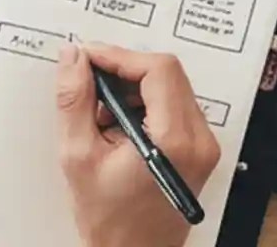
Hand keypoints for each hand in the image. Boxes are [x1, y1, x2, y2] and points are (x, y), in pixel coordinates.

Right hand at [55, 44, 220, 246]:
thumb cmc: (109, 219)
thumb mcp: (78, 156)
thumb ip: (75, 100)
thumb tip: (73, 57)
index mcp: (174, 140)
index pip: (158, 70)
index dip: (119, 56)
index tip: (88, 57)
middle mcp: (199, 139)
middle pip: (167, 73)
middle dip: (124, 71)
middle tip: (90, 86)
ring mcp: (204, 144)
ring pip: (171, 86)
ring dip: (133, 88)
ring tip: (102, 115)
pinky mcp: (200, 148)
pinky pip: (175, 105)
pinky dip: (145, 103)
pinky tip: (119, 126)